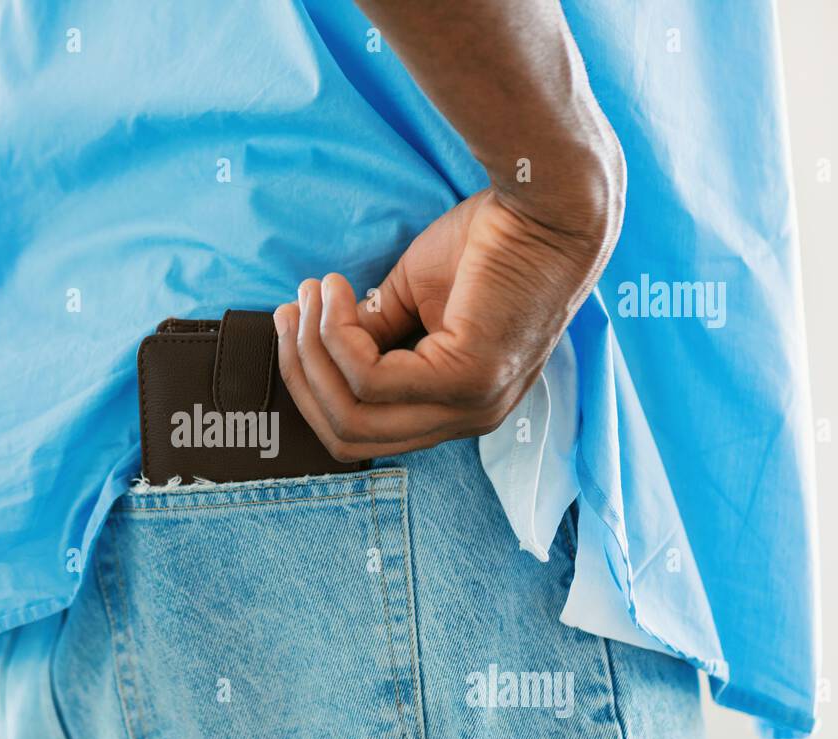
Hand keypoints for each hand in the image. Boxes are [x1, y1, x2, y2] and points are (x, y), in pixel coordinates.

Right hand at [273, 183, 621, 461]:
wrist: (547, 204)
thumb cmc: (490, 240)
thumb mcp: (413, 298)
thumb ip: (371, 335)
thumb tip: (316, 348)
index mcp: (459, 408)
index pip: (364, 434)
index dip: (314, 385)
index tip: (295, 327)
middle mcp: (467, 419)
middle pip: (348, 436)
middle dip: (303, 374)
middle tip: (291, 312)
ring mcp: (470, 406)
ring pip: (352, 413)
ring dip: (313, 351)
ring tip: (311, 296)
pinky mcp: (467, 378)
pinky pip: (369, 377)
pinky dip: (336, 334)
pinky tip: (337, 293)